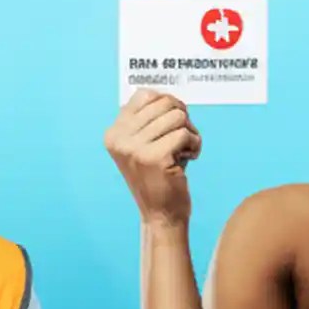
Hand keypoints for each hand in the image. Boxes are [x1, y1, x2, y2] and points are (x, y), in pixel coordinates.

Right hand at [104, 89, 201, 226]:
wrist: (160, 214)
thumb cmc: (158, 176)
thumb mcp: (142, 145)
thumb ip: (147, 120)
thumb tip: (167, 96)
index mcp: (113, 133)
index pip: (145, 95)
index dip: (167, 104)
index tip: (172, 123)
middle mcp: (119, 139)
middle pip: (165, 102)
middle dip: (182, 117)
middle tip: (183, 138)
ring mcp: (134, 148)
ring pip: (177, 116)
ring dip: (190, 131)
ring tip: (186, 148)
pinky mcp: (154, 158)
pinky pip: (184, 134)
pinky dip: (194, 144)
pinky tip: (190, 157)